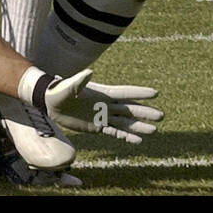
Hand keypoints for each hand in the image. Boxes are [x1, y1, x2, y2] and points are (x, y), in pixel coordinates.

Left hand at [39, 69, 163, 143]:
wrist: (51, 103)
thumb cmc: (59, 91)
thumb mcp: (69, 86)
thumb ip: (80, 81)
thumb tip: (89, 72)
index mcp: (103, 93)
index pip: (125, 93)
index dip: (139, 94)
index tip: (155, 93)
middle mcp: (106, 105)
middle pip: (130, 109)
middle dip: (145, 112)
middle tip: (162, 115)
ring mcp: (103, 116)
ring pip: (126, 123)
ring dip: (139, 127)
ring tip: (155, 130)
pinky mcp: (98, 127)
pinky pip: (115, 133)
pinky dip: (127, 137)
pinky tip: (138, 141)